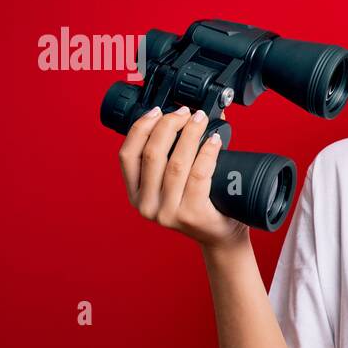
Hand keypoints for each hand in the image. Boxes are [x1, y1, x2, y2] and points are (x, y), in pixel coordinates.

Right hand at [118, 105, 249, 251]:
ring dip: (189, 135)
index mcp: (136, 194)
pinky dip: (207, 152)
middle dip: (169, 126)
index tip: (157, 111)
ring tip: (200, 120)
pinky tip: (214, 140)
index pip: (127, 155)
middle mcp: (146, 205)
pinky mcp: (191, 215)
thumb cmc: (200, 205)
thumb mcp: (175, 182)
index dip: (140, 128)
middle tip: (185, 113)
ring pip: (176, 163)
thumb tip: (189, 114)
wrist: (220, 237)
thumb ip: (171, 154)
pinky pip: (198, 175)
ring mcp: (167, 213)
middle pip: (152, 155)